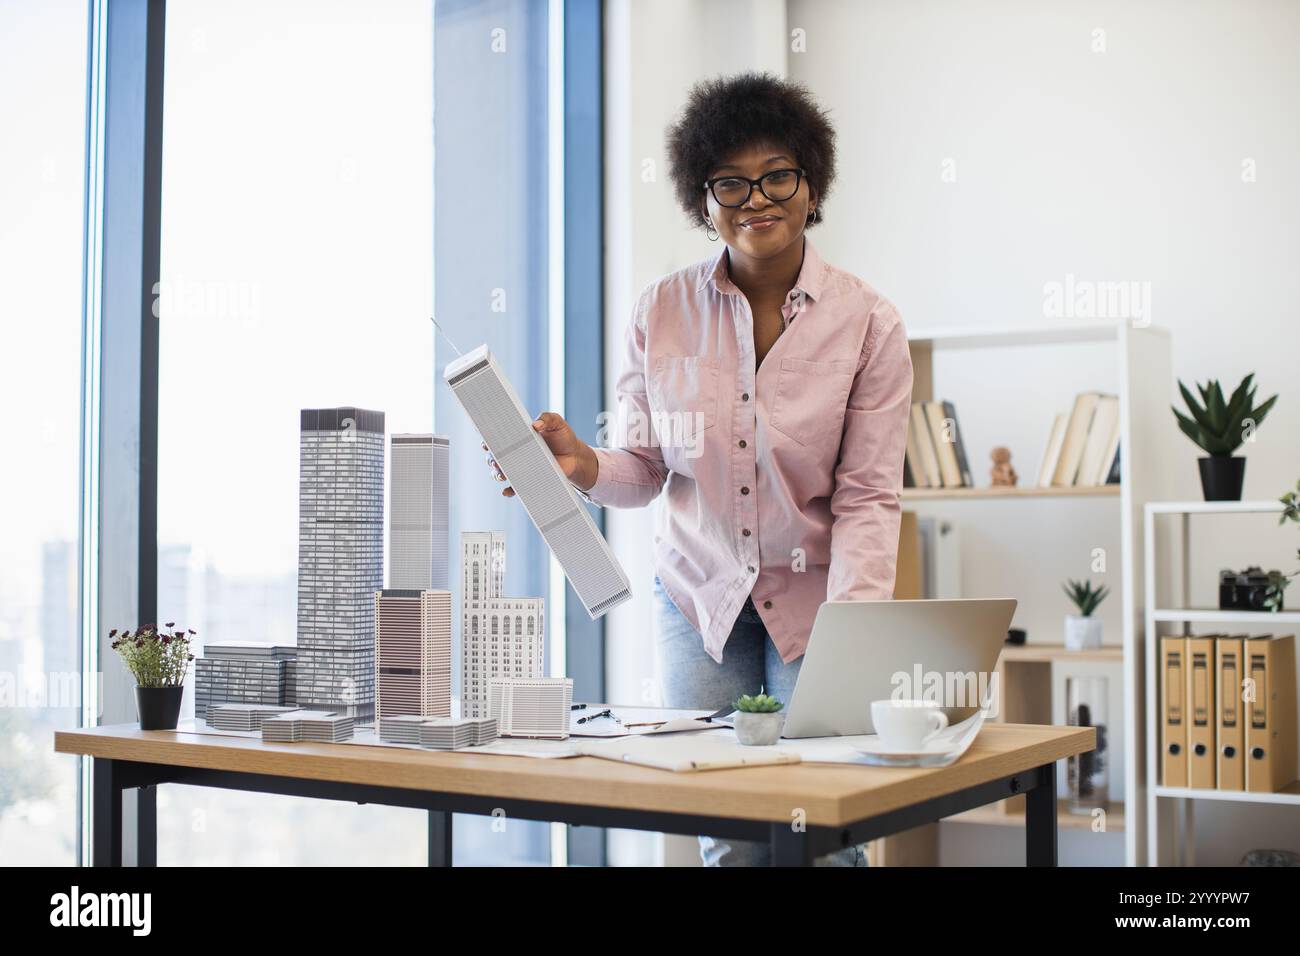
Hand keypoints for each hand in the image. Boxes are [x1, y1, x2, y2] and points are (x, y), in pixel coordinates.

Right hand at [483, 411, 598, 496]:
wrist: (576, 456)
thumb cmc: (563, 437)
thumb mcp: (557, 422)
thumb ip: (547, 419)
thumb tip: (536, 424)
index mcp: (518, 437)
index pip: (498, 438)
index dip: (488, 440)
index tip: (485, 443)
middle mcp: (516, 453)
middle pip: (495, 456)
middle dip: (491, 459)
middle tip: (495, 461)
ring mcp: (521, 467)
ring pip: (501, 472)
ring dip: (497, 474)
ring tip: (502, 474)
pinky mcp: (529, 480)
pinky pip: (515, 487)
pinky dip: (509, 490)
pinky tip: (508, 491)